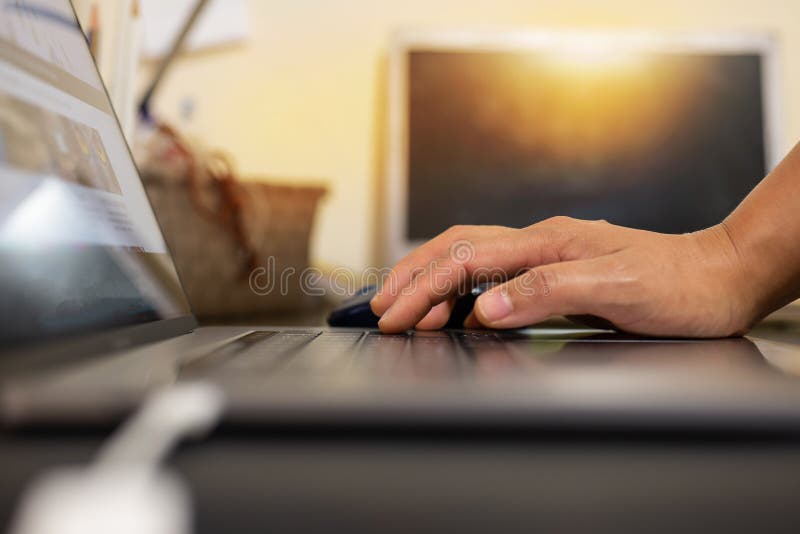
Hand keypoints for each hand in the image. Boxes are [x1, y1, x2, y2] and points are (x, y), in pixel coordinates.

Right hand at [370, 217, 756, 336]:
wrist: (717, 278)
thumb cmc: (676, 284)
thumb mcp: (616, 289)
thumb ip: (546, 292)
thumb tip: (484, 308)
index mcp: (547, 242)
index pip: (465, 260)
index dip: (423, 288)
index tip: (393, 316)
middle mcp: (540, 242)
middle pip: (455, 249)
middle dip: (411, 277)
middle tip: (380, 307)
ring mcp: (545, 255)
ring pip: (469, 258)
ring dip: (430, 281)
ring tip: (403, 309)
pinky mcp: (553, 272)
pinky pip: (492, 275)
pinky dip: (460, 292)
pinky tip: (453, 312)